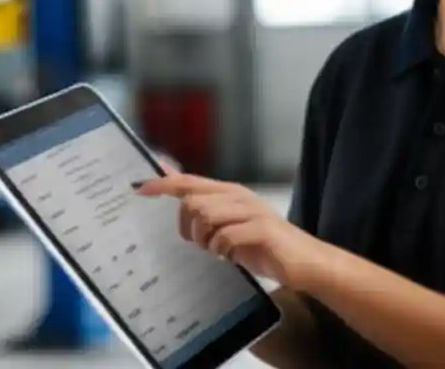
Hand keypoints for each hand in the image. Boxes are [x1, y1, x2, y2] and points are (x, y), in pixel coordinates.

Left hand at [134, 171, 324, 286]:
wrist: (307, 263)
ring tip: (217, 251)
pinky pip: (225, 236)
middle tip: (200, 244)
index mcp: (229, 193)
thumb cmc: (265, 247)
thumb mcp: (229, 229)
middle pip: (192, 200)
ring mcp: (251, 210)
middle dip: (187, 226)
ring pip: (205, 214)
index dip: (162, 183)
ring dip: (204, 239)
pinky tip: (231, 256)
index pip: (188, 182)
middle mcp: (239, 196)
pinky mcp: (261, 229)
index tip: (138, 188)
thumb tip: (178, 200)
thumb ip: (206, 214)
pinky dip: (222, 249)